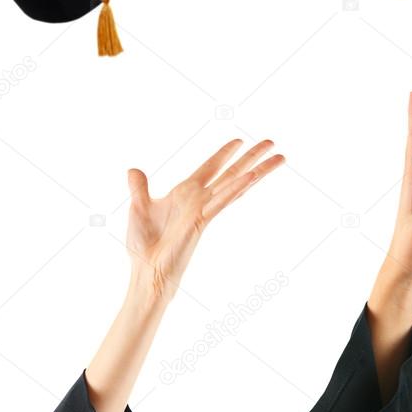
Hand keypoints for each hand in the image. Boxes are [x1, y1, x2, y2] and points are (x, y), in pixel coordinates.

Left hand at [125, 139, 283, 299]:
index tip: (239, 141)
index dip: (224, 154)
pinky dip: (237, 187)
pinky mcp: (202, 220)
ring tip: (278, 157)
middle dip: (252, 157)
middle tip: (271, 143)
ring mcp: (204, 209)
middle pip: (231, 173)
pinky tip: (251, 176)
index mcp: (186, 194)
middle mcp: (200, 199)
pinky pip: (222, 200)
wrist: (146, 271)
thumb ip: (139, 188)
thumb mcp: (138, 207)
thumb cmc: (143, 245)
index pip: (210, 168)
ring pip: (235, 183)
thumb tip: (132, 170)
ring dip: (257, 169)